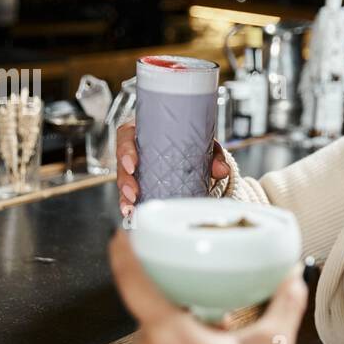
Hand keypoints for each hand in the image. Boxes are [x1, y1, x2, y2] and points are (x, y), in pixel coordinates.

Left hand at [109, 231, 307, 343]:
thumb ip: (283, 305)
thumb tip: (292, 275)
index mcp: (169, 336)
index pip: (132, 280)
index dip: (125, 251)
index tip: (124, 231)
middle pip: (153, 309)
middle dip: (181, 301)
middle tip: (212, 295)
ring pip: (155, 336)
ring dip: (181, 330)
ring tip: (218, 337)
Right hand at [116, 122, 231, 215]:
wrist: (195, 151)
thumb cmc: (192, 141)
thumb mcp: (204, 144)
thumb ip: (214, 155)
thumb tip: (221, 170)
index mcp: (144, 131)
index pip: (126, 136)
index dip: (126, 150)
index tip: (133, 164)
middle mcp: (137, 148)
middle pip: (122, 162)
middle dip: (124, 180)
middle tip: (133, 193)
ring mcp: (136, 167)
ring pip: (123, 180)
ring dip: (124, 196)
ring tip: (131, 207)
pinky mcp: (139, 182)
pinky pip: (129, 192)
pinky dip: (130, 204)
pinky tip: (132, 213)